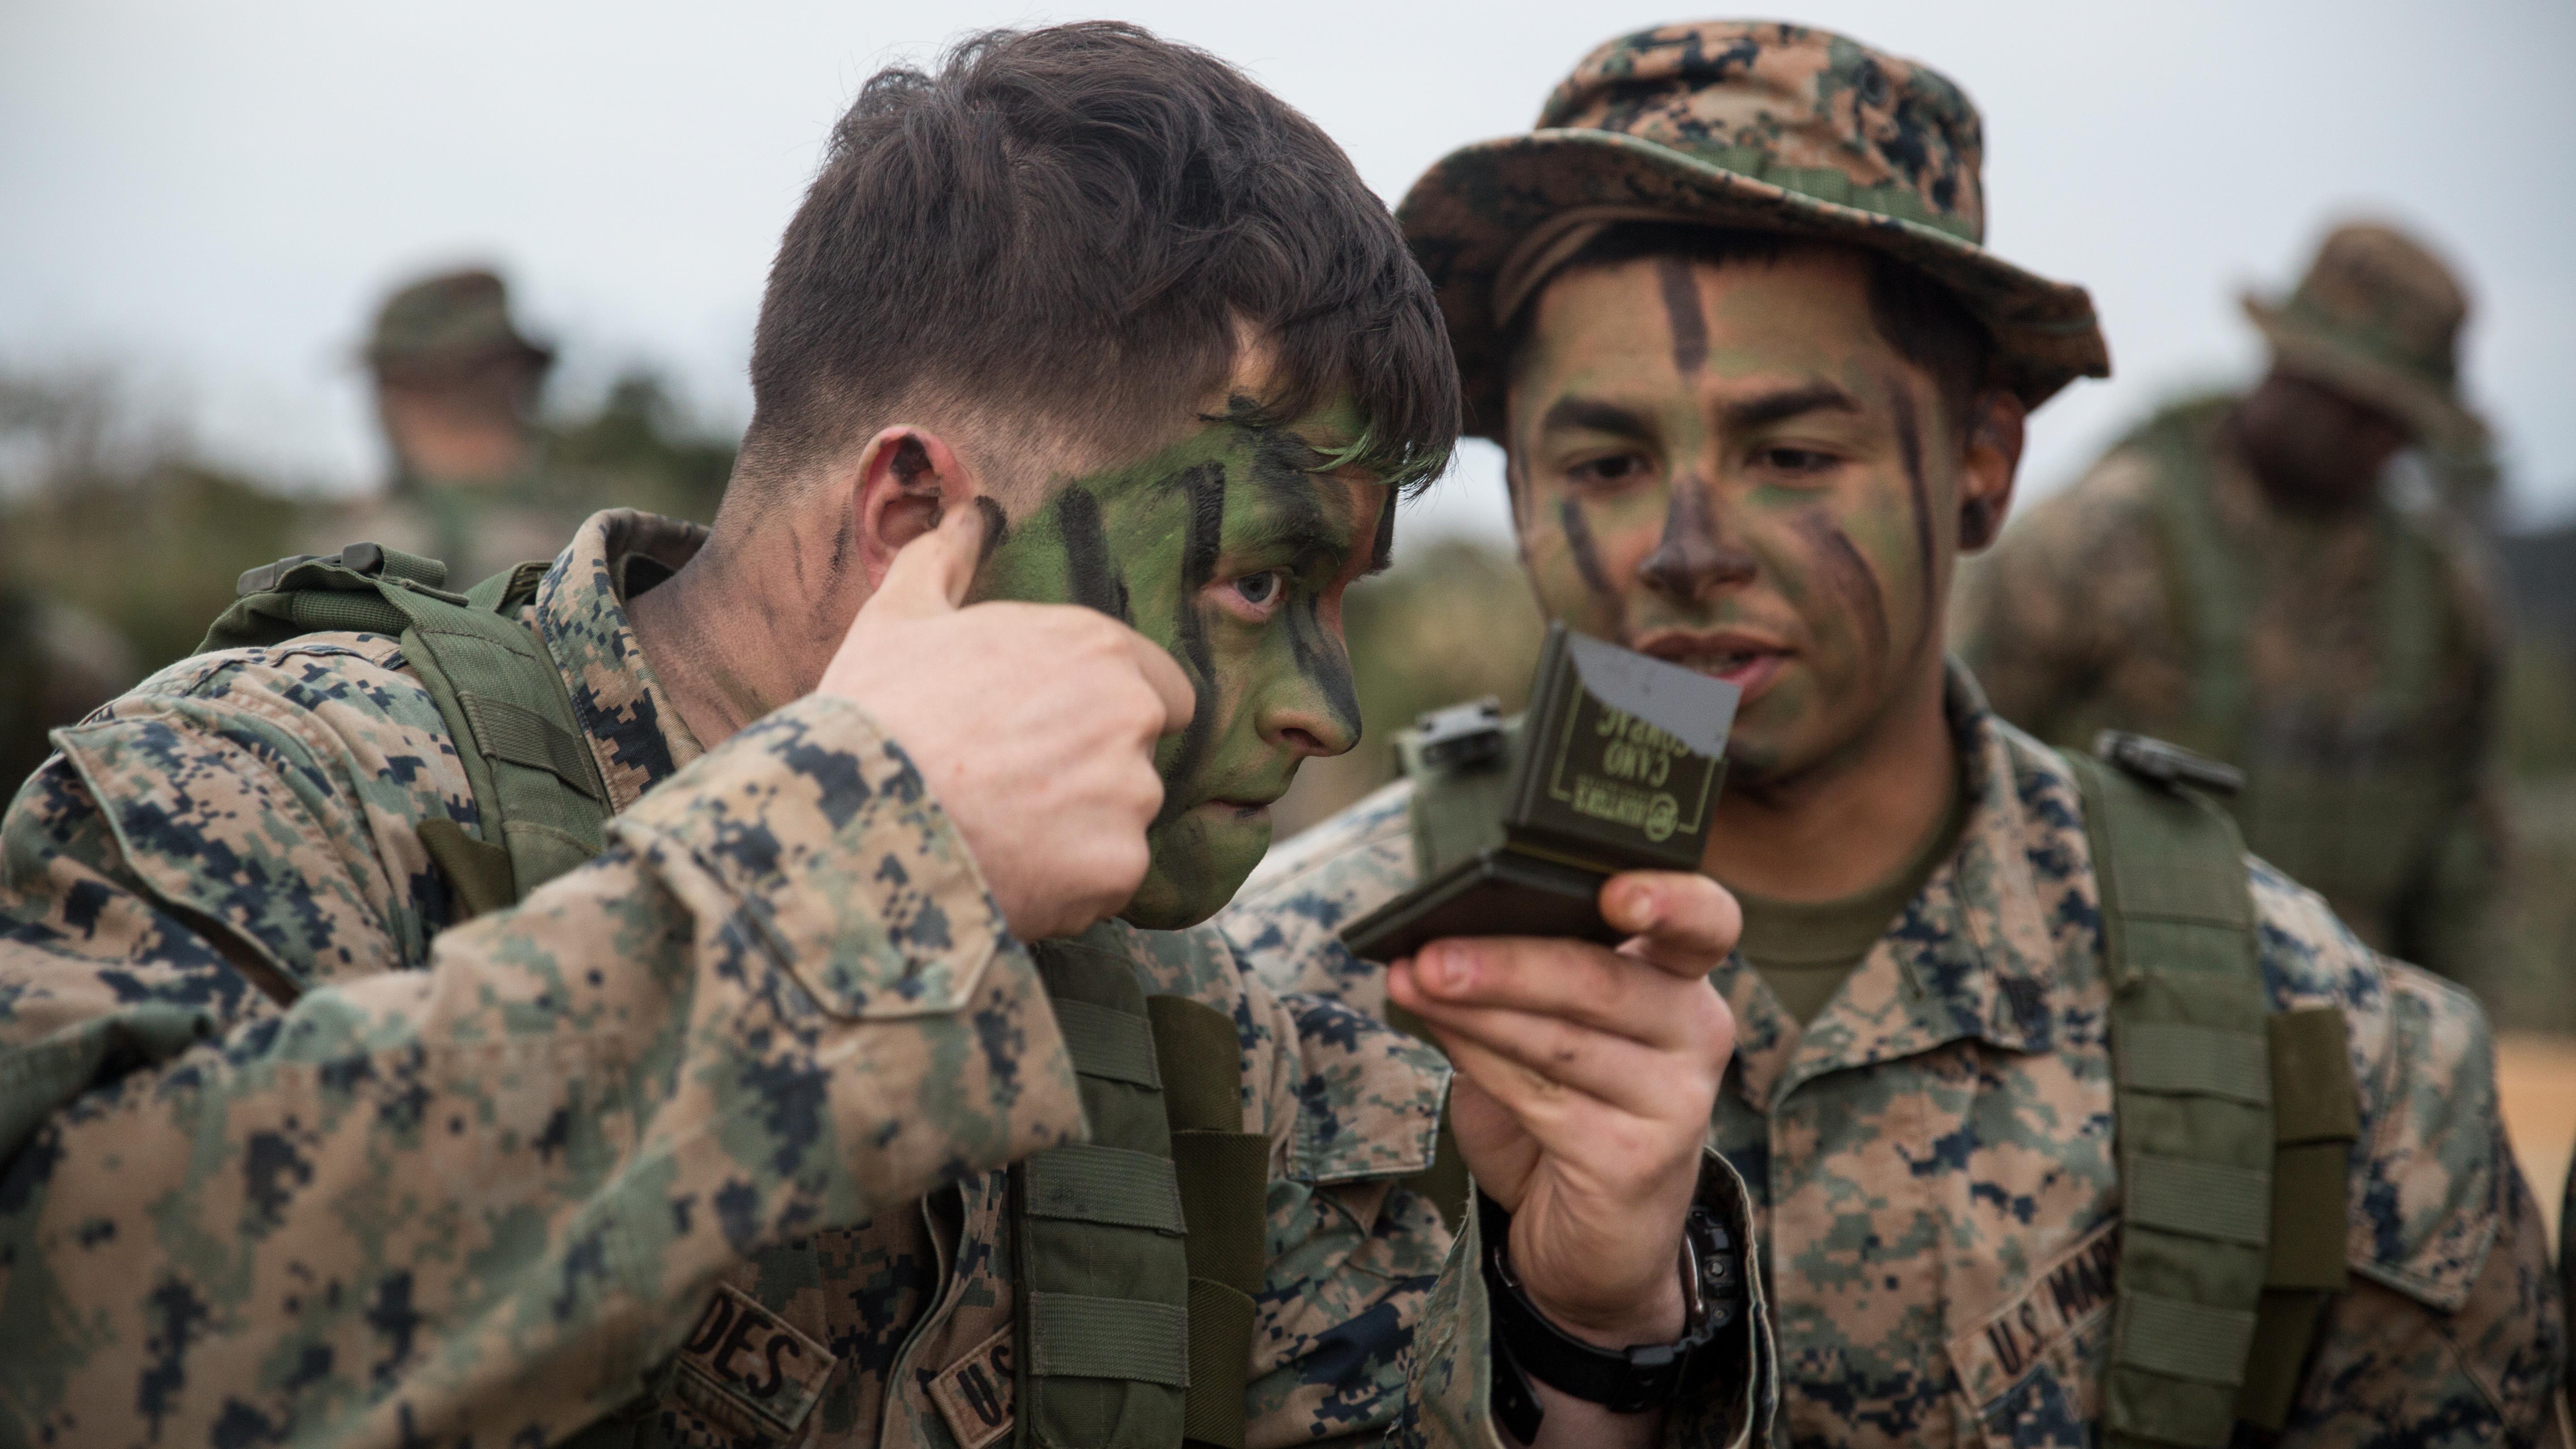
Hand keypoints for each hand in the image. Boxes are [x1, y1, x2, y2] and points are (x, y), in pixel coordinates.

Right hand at [818, 501, 1194, 940]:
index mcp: (1094, 646)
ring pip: (1120, 823)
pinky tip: (1002, 874)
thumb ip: (945, 560)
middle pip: (1138, 756)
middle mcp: (1130, 716)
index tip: (1051, 734)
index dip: (1107, 712)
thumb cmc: (876, 712)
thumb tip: (964, 515)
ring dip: (1074, 835)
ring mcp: (1129, 797)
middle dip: (1089, 775)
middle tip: (1009, 789)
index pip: (1160, 685)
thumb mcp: (899, 618)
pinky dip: (1065, 888)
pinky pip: (1104, 883)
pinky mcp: (1116, 869)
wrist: (852, 820)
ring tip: (993, 835)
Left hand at [1387, 872, 1738, 1346]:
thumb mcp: (1553, 1030)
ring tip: (1410, 983)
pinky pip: (1540, 1099)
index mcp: (1682, 980)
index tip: (1617, 891)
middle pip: (1606, 982)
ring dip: (1475, 1011)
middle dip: (1508, 963)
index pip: (1706, 923)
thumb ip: (1520, 981)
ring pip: (1562, 1041)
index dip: (1671, 899)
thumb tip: (1435, 938)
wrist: (1596, 1238)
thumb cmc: (1572, 1111)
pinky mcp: (1635, 1161)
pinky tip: (1438, 1033)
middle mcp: (1695, 1033)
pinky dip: (1479, 1060)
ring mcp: (1675, 1102)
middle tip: (1429, 953)